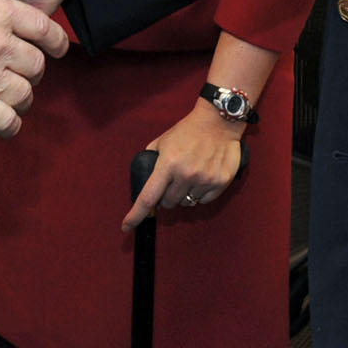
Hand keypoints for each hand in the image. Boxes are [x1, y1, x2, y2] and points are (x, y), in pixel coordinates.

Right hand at [0, 0, 68, 137]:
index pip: (42, 29)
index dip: (54, 41)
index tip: (56, 48)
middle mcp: (0, 43)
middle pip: (36, 65)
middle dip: (34, 71)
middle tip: (26, 74)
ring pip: (24, 94)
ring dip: (22, 98)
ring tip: (15, 99)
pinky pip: (5, 120)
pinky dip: (9, 125)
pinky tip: (5, 124)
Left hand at [122, 103, 243, 230]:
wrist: (218, 121)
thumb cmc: (188, 130)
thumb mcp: (163, 140)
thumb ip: (151, 158)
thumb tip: (144, 179)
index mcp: (168, 164)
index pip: (148, 197)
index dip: (135, 215)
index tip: (126, 226)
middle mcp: (186, 174)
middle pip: (168, 203)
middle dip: (166, 197)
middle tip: (172, 182)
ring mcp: (205, 180)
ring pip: (187, 203)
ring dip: (184, 194)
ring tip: (190, 175)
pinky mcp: (220, 182)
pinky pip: (204, 201)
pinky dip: (200, 194)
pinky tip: (202, 178)